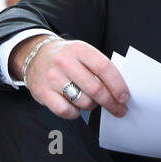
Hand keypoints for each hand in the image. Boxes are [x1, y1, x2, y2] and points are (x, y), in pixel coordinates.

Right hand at [14, 35, 128, 120]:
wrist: (35, 55)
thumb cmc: (66, 57)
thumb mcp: (83, 53)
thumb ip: (100, 67)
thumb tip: (120, 90)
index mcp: (80, 49)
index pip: (104, 68)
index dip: (118, 85)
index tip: (124, 97)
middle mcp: (64, 62)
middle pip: (96, 88)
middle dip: (111, 102)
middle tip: (119, 109)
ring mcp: (52, 77)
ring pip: (83, 101)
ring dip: (92, 106)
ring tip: (91, 101)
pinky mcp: (42, 92)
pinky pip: (66, 110)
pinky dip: (75, 112)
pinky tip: (76, 105)